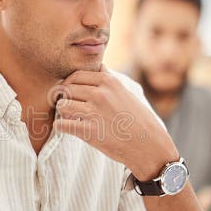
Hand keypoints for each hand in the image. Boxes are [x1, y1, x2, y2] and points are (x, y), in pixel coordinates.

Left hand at [53, 65, 176, 179]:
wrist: (149, 145)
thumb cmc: (137, 119)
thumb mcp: (125, 92)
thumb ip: (109, 79)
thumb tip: (97, 66)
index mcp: (108, 81)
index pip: (76, 75)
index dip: (69, 84)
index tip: (70, 93)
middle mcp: (100, 94)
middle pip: (66, 89)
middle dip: (64, 98)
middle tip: (68, 107)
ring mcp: (94, 112)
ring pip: (62, 105)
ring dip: (62, 113)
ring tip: (69, 118)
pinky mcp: (89, 131)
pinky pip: (61, 125)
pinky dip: (61, 127)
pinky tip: (68, 129)